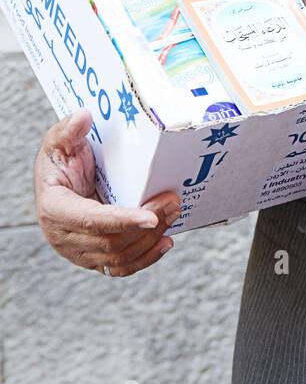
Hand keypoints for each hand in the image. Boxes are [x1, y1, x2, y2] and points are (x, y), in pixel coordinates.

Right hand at [35, 108, 180, 277]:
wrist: (56, 186)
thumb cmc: (59, 163)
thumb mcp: (58, 142)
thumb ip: (69, 130)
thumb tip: (84, 116)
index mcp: (54, 208)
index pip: (91, 220)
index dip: (121, 220)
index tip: (149, 217)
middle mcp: (63, 236)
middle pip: (111, 241)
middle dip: (147, 224)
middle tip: (172, 202)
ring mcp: (77, 252)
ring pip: (119, 256)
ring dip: (150, 238)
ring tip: (173, 213)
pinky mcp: (92, 258)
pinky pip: (120, 267)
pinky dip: (145, 258)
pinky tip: (165, 242)